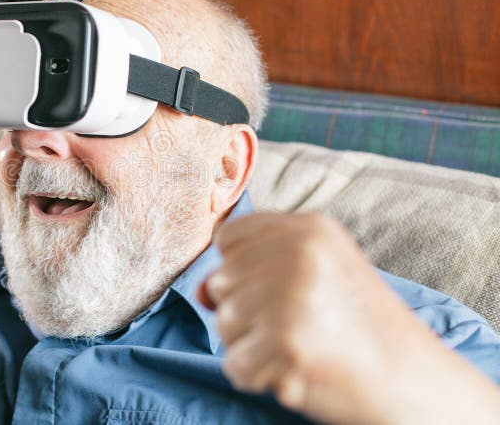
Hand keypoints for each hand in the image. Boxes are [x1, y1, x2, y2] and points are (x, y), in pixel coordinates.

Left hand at [198, 212, 454, 423]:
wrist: (411, 381)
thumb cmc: (358, 326)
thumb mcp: (318, 274)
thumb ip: (254, 270)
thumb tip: (199, 292)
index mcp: (308, 229)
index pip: (228, 237)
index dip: (240, 268)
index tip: (274, 287)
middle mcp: (297, 254)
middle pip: (220, 280)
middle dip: (246, 311)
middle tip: (296, 324)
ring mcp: (290, 298)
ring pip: (224, 323)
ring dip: (253, 344)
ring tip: (301, 345)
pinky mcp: (284, 343)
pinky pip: (234, 364)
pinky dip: (257, 376)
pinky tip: (295, 369)